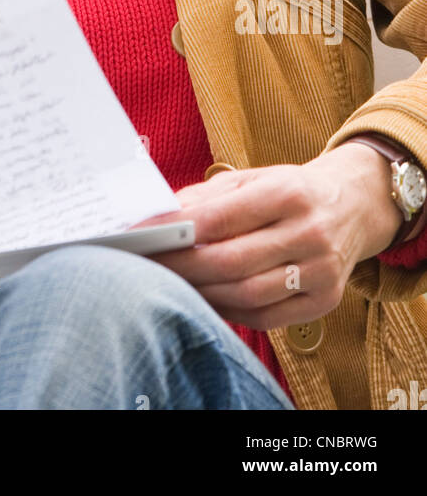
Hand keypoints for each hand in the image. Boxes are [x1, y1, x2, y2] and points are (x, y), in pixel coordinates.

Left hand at [130, 143, 401, 329]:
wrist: (352, 206)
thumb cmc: (290, 190)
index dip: (178, 230)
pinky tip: (208, 299)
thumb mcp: (253, 178)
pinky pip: (266, 317)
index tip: (143, 235)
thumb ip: (207, 197)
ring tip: (173, 285)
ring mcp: (321, 270)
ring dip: (202, 293)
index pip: (222, 217)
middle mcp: (309, 232)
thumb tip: (159, 216)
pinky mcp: (324, 300)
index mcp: (287, 192)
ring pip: (247, 294)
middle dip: (183, 267)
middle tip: (148, 266)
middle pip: (231, 261)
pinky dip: (230, 312)